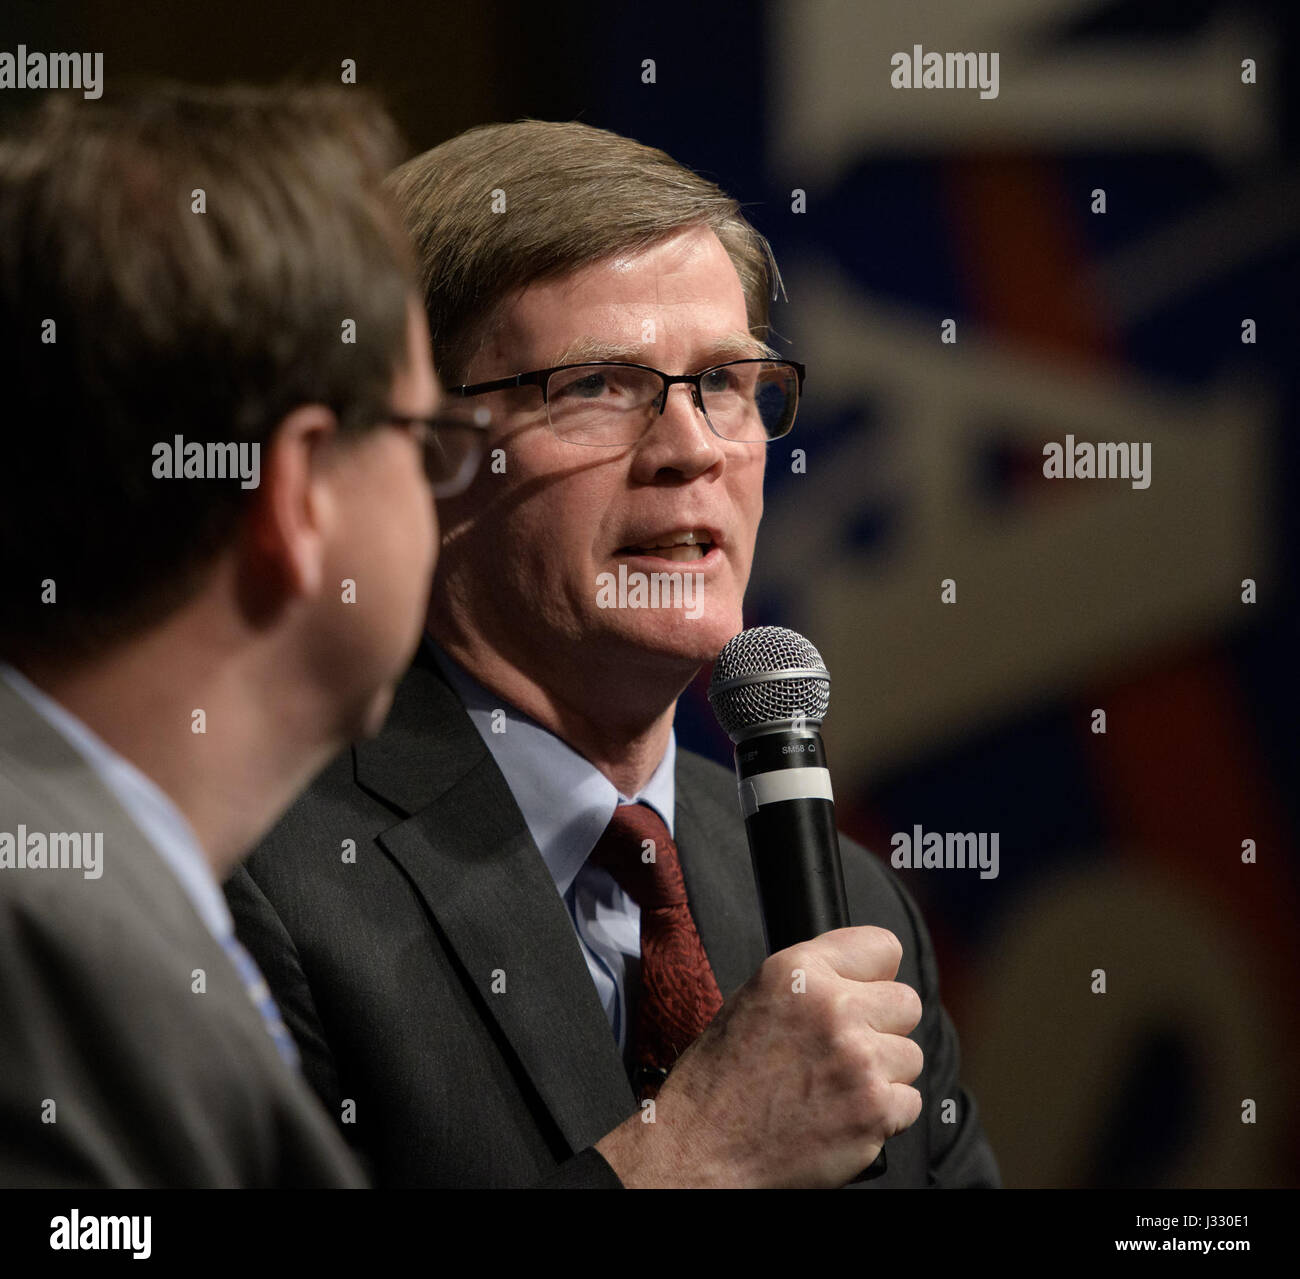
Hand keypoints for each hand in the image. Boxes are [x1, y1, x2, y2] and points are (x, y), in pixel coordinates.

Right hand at [594, 925, 923, 1187]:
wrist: (704, 1147)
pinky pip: (910, 1102)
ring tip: (838, 1084)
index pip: (883, 946)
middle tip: (847, 1047)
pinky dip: (885, 1113)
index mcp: (798, 971)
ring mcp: (858, 1060)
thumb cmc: (721, 1078)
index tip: (867, 991)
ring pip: (911, 1055)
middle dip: (884, 1025)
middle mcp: (832, 1008)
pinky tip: (844, 1112)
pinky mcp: (874, 1110)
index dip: (874, 974)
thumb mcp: (755, 997)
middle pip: (907, 1002)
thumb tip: (864, 976)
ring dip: (884, 1072)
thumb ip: (813, 978)